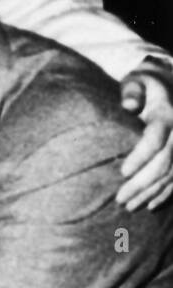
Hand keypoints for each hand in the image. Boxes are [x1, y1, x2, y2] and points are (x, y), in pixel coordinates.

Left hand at [117, 60, 172, 209]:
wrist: (172, 87)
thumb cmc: (146, 86)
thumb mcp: (137, 80)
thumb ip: (131, 91)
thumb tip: (129, 105)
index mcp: (167, 115)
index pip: (155, 140)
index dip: (140, 157)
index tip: (122, 172)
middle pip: (164, 163)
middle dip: (142, 183)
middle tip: (120, 199)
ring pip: (172, 174)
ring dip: (152, 192)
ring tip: (130, 206)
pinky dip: (167, 193)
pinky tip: (152, 204)